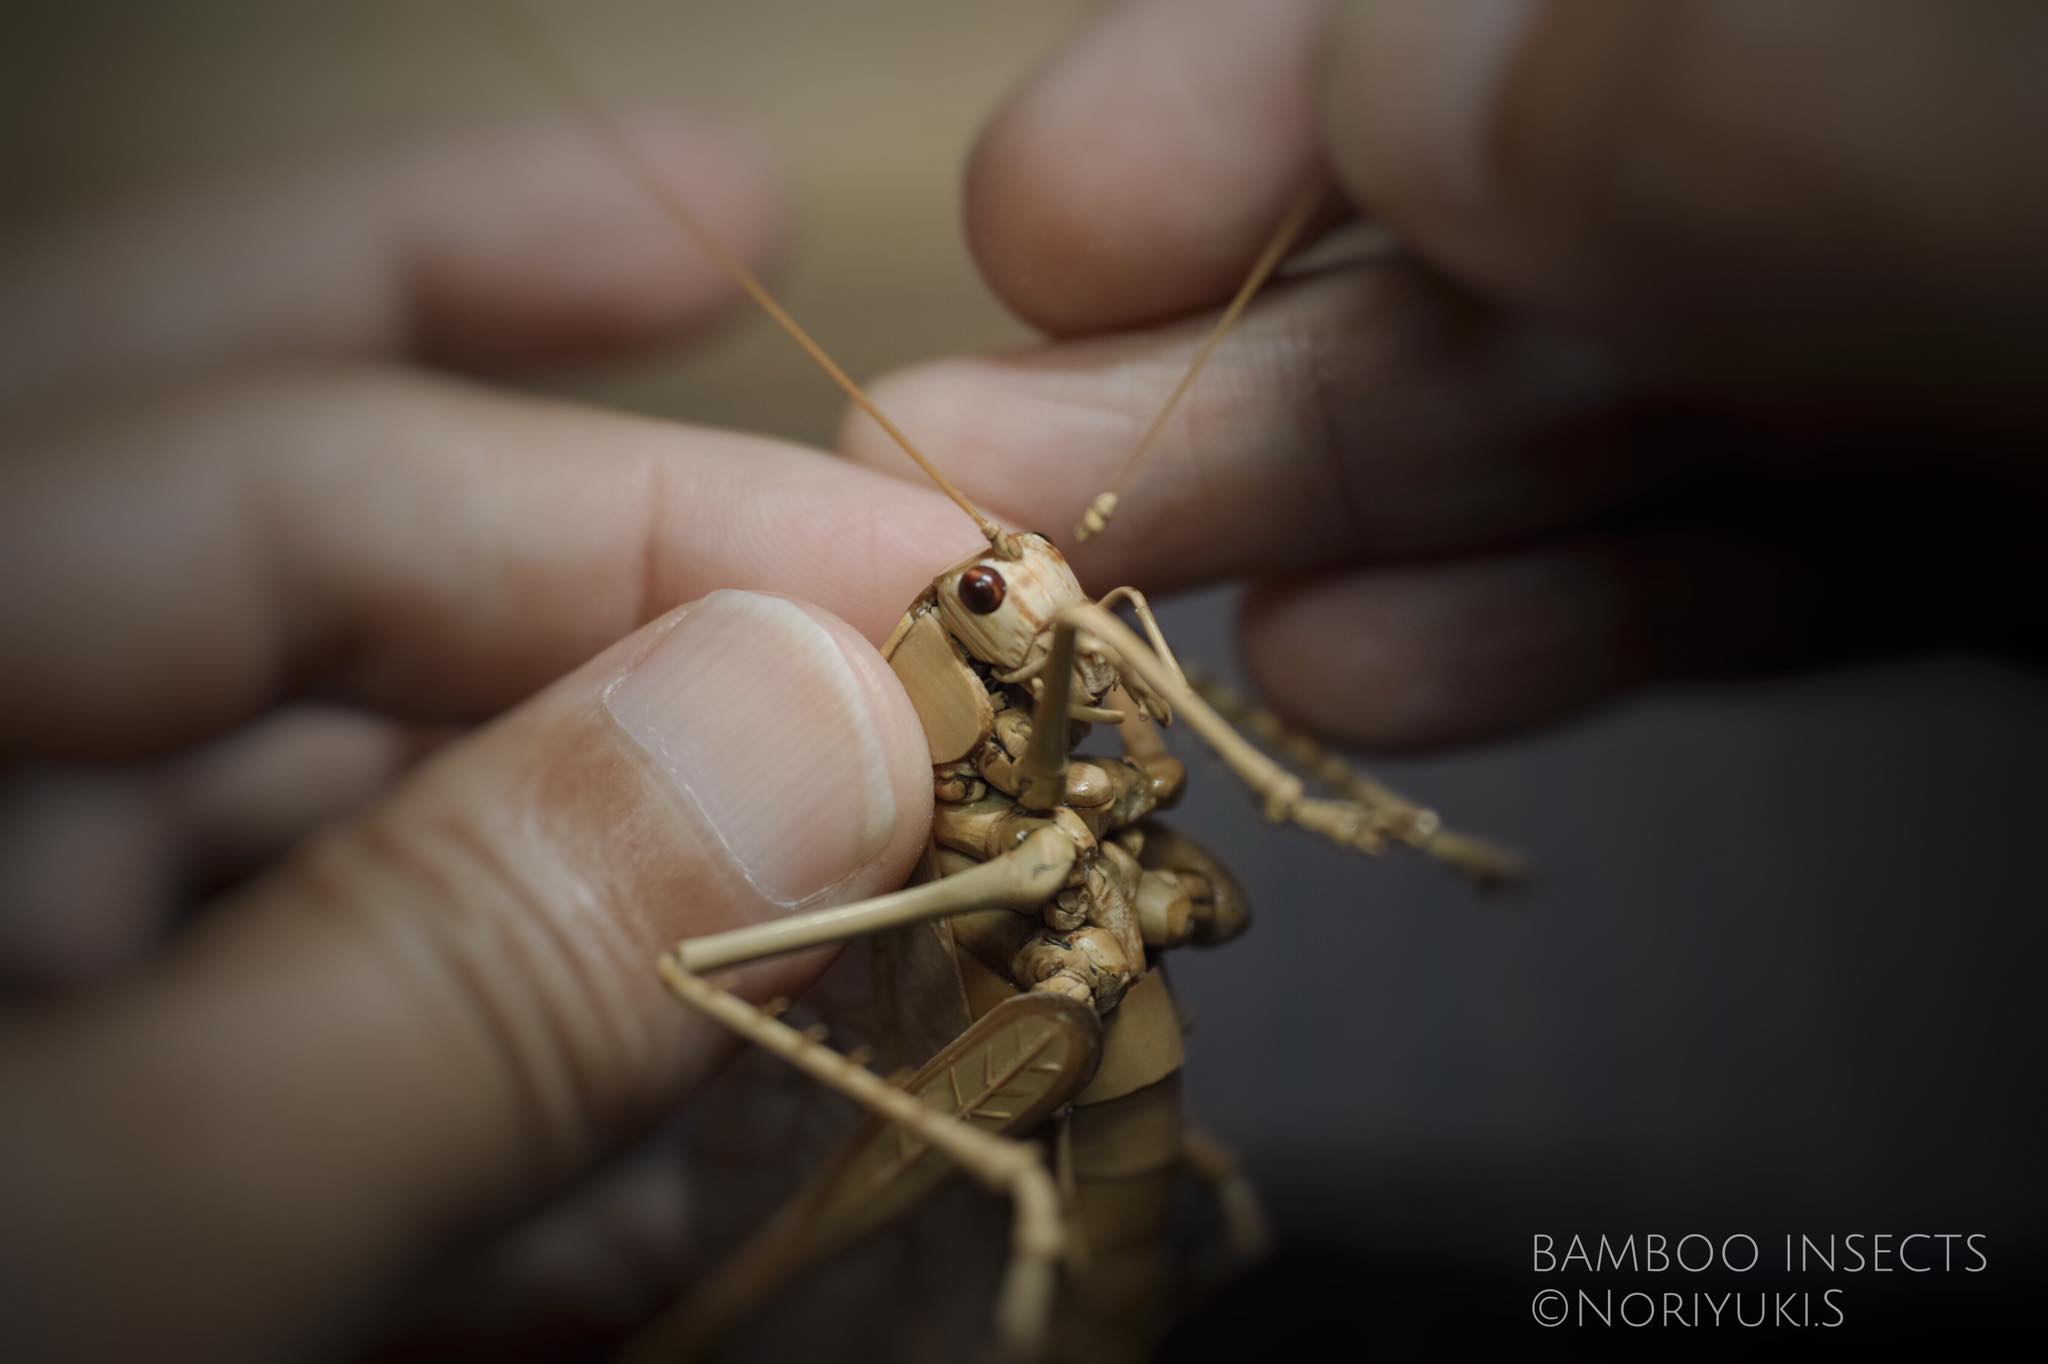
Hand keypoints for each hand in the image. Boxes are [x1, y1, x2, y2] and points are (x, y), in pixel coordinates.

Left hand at [0, 121, 957, 1358]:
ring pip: (376, 828)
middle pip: (313, 568)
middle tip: (869, 466)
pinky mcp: (117, 1160)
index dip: (652, 486)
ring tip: (902, 878)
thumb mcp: (102, 1264)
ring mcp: (30, 987)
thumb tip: (834, 719)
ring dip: (651, 867)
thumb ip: (451, 977)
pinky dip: (562, 1094)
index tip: (953, 558)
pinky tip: (745, 1129)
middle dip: (629, 552)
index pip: (284, 463)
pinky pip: (361, 1053)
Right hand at [842, 0, 2047, 747]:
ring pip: (1602, 409)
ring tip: (1096, 622)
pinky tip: (1366, 678)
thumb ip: (1738, 90)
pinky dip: (1554, 630)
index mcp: (1903, 5)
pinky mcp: (2019, 536)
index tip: (1052, 223)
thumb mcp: (2027, 151)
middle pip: (1513, 215)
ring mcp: (1967, 338)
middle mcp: (1916, 136)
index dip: (1259, 89)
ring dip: (1332, 516)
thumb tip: (1406, 84)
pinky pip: (1760, 570)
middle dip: (1225, 350)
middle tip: (961, 475)